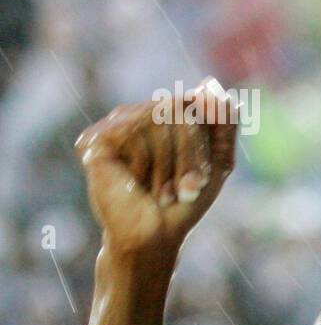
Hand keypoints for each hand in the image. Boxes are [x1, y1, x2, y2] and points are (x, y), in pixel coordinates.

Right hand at [75, 77, 239, 257]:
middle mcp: (138, 115)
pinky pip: (133, 131)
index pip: (196, 102)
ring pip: (158, 119)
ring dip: (170, 165)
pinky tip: (137, 184)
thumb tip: (217, 88)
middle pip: (179, 109)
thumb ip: (223, 124)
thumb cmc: (185, 201)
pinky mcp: (95, 140)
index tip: (207, 177)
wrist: (156, 236)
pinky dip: (146, 164)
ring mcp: (115, 126)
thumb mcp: (217, 161)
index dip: (204, 142)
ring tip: (162, 192)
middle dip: (190, 155)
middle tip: (185, 190)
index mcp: (165, 117)